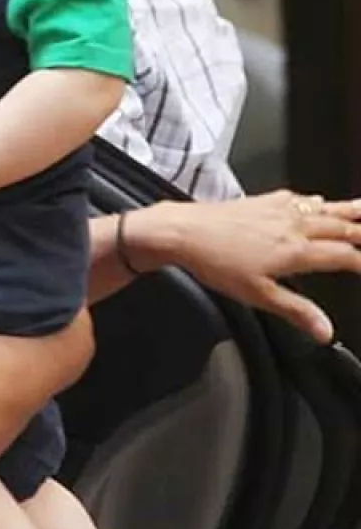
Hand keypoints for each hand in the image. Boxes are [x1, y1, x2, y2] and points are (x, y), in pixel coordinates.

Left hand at [130, 190, 360, 342]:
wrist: (183, 231)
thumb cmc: (215, 262)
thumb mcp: (258, 295)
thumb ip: (296, 311)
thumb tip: (325, 331)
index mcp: (296, 251)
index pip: (343, 256)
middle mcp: (292, 226)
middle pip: (339, 227)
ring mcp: (276, 210)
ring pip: (323, 208)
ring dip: (347, 210)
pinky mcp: (259, 201)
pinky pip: (297, 198)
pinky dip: (314, 200)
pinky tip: (316, 199)